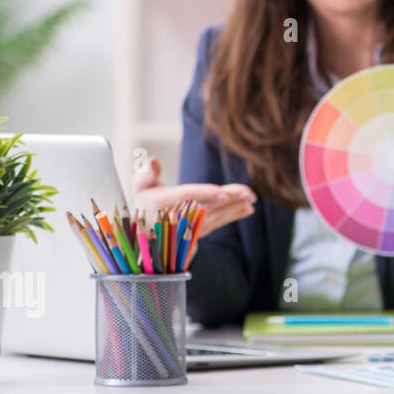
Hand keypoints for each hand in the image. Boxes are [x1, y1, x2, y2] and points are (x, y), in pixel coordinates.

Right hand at [131, 156, 256, 233]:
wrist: (144, 231)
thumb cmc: (145, 201)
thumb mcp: (141, 186)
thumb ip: (146, 174)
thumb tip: (151, 160)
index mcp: (160, 204)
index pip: (185, 197)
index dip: (204, 194)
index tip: (223, 192)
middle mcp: (175, 219)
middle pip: (206, 206)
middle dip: (229, 200)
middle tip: (249, 193)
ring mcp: (186, 229)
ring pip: (214, 217)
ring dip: (235, 209)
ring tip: (252, 199)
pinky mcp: (196, 234)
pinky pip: (217, 224)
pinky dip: (233, 216)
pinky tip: (247, 209)